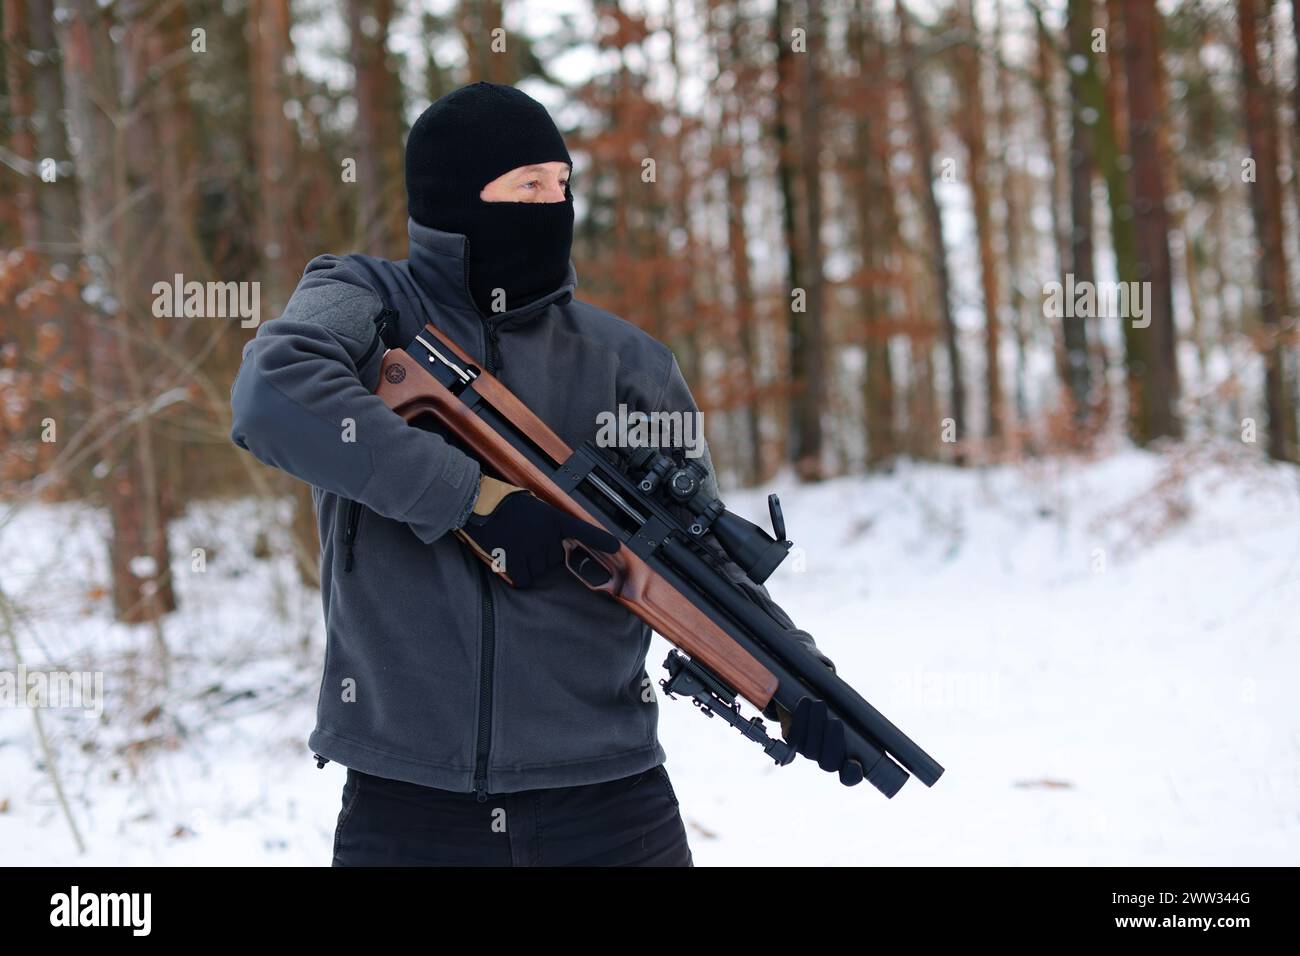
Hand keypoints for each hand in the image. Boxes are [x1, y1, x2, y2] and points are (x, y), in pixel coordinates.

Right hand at [457, 475, 618, 587]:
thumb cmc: (507, 506)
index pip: (582, 530)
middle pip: (554, 559)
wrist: (481, 505)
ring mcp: (531, 548)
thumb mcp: (535, 510)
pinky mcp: (515, 560)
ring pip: (539, 570)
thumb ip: (550, 526)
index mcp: (553, 520)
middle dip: (541, 553)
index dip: (600, 540)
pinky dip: (519, 575)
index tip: (616, 547)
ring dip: (528, 563)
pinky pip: (525, 579)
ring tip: (514, 544)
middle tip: (525, 538)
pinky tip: (510, 559)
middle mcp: (546, 535)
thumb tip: (557, 547)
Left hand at [777, 698, 864, 786]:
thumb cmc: (838, 705)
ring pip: (810, 751)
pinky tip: (806, 702)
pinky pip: (794, 737)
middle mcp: (827, 759)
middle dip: (832, 743)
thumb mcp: (853, 712)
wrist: (810, 695)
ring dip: (815, 726)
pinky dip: (800, 718)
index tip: (854, 763)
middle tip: (836, 721)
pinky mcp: (792, 740)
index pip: (850, 776)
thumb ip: (861, 722)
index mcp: (848, 757)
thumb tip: (878, 723)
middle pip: (828, 764)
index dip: (851, 774)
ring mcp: (809, 752)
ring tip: (819, 704)